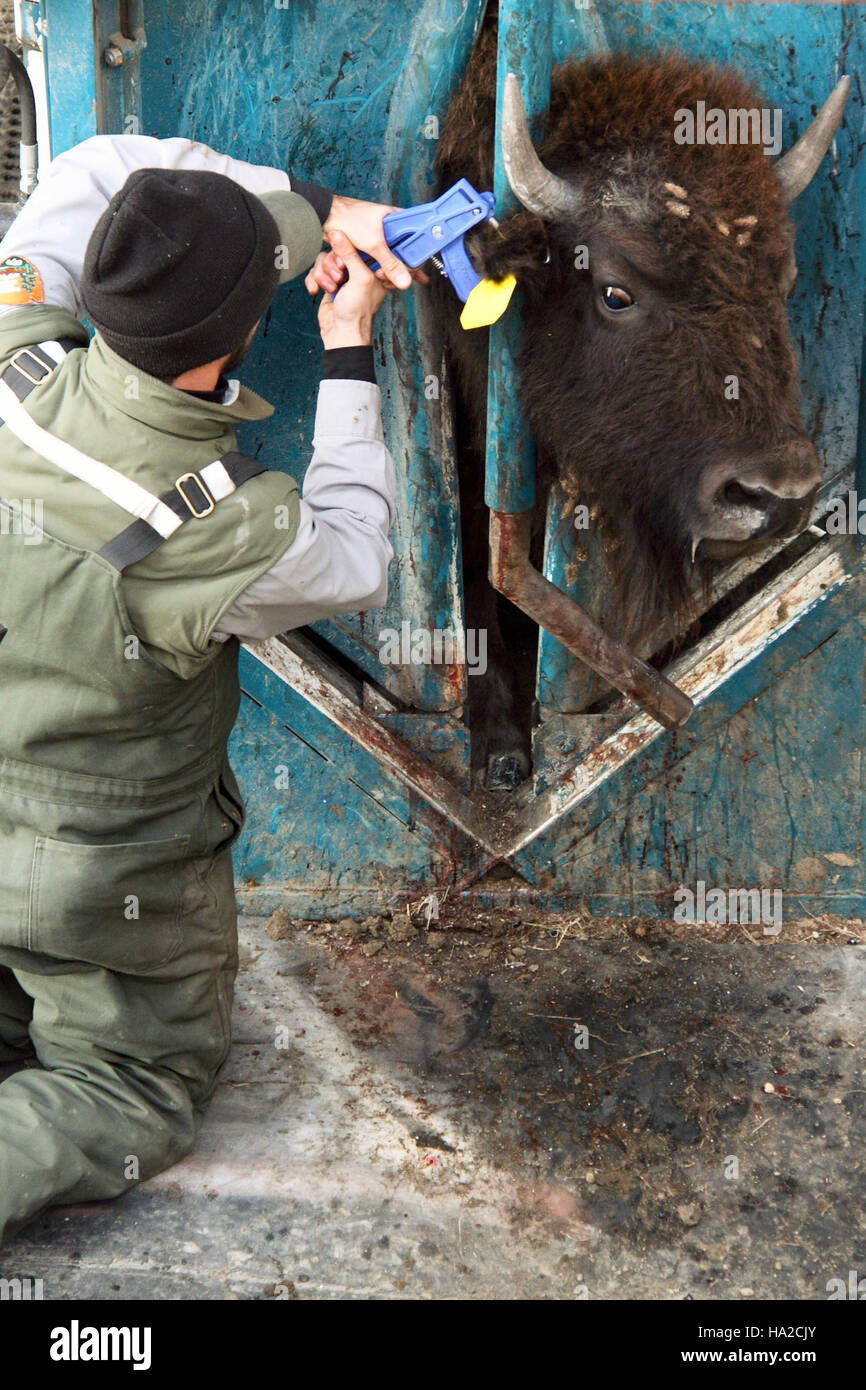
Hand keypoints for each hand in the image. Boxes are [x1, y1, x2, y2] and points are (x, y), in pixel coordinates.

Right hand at [315, 228, 387, 348]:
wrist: (342, 334)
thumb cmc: (357, 311)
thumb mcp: (360, 278)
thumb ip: (349, 254)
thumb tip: (336, 232)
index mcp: (372, 265)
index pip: (356, 243)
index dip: (345, 250)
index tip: (344, 264)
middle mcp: (357, 269)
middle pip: (336, 250)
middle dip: (331, 265)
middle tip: (338, 279)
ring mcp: (342, 276)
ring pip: (323, 260)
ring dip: (322, 274)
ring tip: (330, 288)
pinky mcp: (328, 282)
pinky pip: (315, 271)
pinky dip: (314, 281)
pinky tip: (316, 291)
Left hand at [318, 193, 428, 291]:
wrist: (325, 217)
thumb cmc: (349, 219)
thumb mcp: (374, 244)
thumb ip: (390, 264)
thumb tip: (405, 281)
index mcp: (397, 218)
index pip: (417, 238)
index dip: (417, 256)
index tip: (415, 272)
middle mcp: (391, 225)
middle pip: (404, 250)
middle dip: (401, 267)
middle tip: (396, 279)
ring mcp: (380, 234)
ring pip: (391, 256)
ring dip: (389, 269)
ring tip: (385, 280)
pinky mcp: (369, 242)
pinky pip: (379, 257)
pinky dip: (379, 267)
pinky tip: (380, 278)